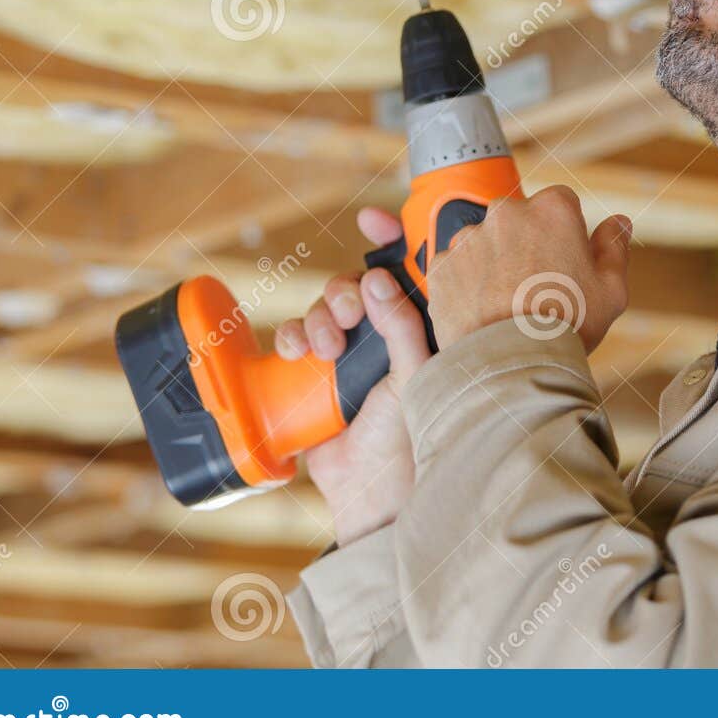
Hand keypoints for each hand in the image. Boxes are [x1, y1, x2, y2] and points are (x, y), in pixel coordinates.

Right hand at [276, 208, 427, 546]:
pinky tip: (298, 353)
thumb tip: (376, 281)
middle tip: (351, 317)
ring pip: (326, 305)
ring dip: (319, 317)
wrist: (374, 498)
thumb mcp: (417, 377)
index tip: (370, 220)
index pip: (411, 270)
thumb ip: (403, 327)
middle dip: (347, 290)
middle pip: (359, 282)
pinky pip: (295, 336)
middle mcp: (390, 336)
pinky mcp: (318, 374)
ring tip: (329, 351)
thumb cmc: (414, 440)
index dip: (392, 239)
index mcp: (427, 328)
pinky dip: (290, 336)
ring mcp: (353, 354)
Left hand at [427, 185, 631, 355]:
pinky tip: (484, 311)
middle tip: (538, 285)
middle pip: (519, 219)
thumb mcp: (611, 289)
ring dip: (495, 261)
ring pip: (485, 242)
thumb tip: (619, 221)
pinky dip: (467, 283)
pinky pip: (457, 267)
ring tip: (508, 303)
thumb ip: (614, 247)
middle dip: (527, 242)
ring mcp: (469, 238)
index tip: (566, 260)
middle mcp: (506, 213)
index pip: (561, 202)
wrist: (511, 362)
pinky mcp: (442, 265)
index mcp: (552, 209)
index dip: (566, 232)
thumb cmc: (567, 325)